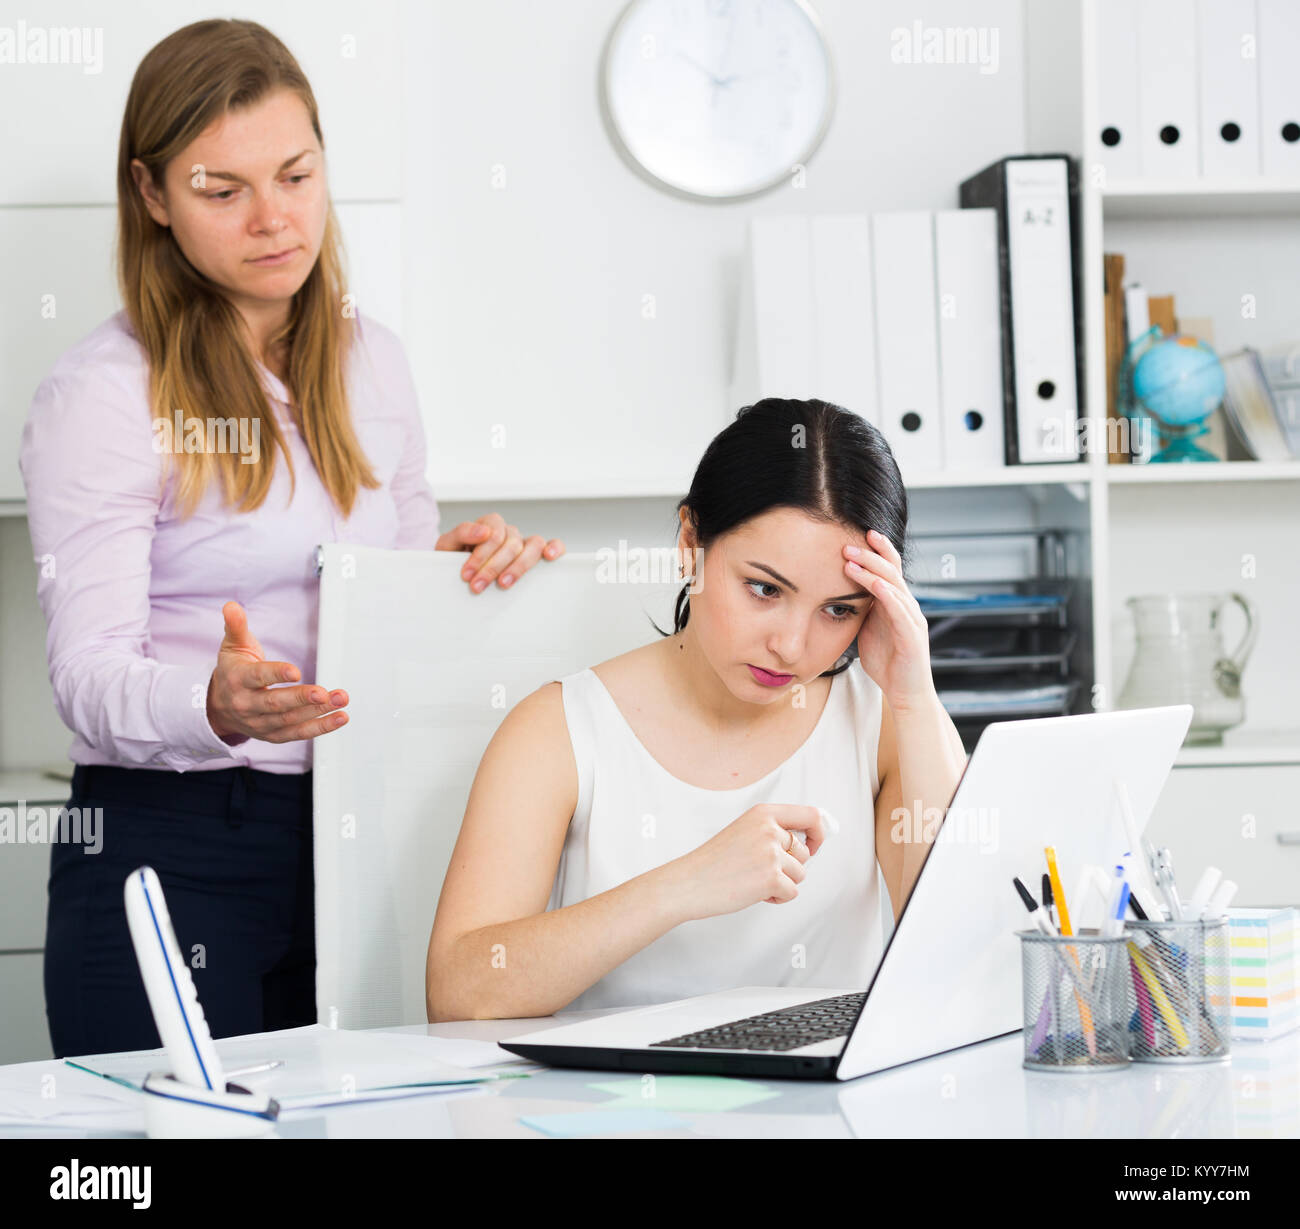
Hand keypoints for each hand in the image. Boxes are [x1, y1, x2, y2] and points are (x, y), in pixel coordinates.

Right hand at [206, 601, 348, 742]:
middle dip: (302, 698)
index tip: (296, 671)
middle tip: (324, 693)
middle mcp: (247, 704)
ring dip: (318, 712)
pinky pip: (298, 734)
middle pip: (276, 703)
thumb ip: (236, 626)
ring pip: (290, 720)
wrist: (218, 706)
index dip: (276, 674)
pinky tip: (340, 718)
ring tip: (340, 700)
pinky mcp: (273, 735)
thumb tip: (232, 606)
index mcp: (238, 679)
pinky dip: (320, 727)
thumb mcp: (232, 646)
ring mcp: (260, 722)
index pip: (257, 677)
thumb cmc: (233, 670)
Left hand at [435, 513, 564, 592]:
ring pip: (533, 545)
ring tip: (504, 584)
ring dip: (518, 566)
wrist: (456, 576)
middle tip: (477, 586)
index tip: (467, 575)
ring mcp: (525, 543)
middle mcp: (510, 532)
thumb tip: (483, 531)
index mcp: (489, 525)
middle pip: (511, 543)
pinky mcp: (537, 555)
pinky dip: (555, 547)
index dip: (481, 555)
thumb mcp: (447, 546)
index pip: (493, 533)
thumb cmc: (453, 561)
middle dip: (492, 567)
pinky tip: (549, 557)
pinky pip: (554, 544)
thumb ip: (461, 533)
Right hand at [671, 804, 825, 920]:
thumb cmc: (713, 861)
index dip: (818, 833)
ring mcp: (771, 853)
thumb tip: (808, 842)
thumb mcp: (744, 831)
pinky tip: (754, 892)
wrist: (689, 883)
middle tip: (762, 870)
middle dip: (790, 867)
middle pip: (805, 852)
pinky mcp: (771, 878)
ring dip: (782, 883)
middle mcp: (769, 830)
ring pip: (800, 874)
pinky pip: (792, 892)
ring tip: (754, 880)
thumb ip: (773, 831)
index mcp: (763, 814)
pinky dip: (777, 898)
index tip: (813, 845)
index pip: (810, 815)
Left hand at [842, 530, 934, 711]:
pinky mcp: (912, 635)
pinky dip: (887, 595)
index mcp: (896, 603)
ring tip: (851, 560)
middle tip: (847, 544)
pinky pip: (900, 610)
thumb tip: (839, 594)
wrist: (905, 693)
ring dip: (872, 571)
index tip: (859, 534)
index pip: (890, 569)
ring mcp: (912, 619)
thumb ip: (862, 610)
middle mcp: (907, 606)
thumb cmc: (887, 662)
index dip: (878, 550)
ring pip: (894, 586)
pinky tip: (875, 585)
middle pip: (892, 570)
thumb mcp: (868, 629)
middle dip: (870, 555)